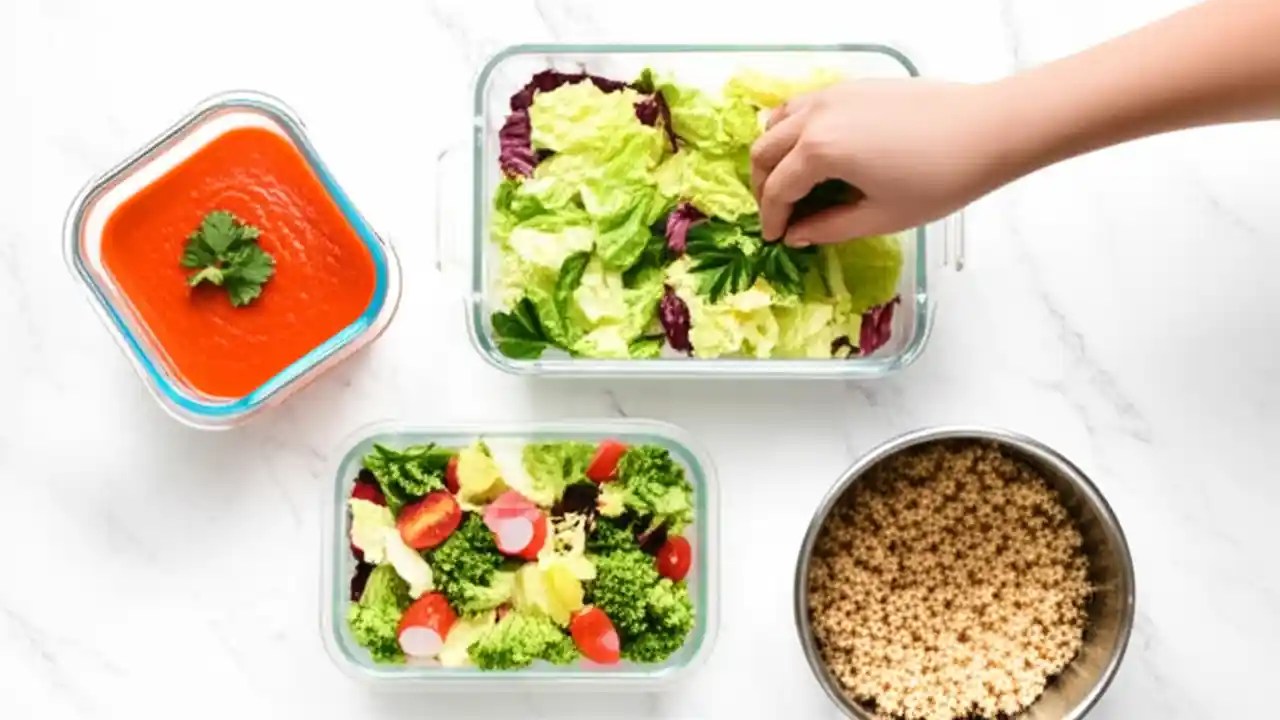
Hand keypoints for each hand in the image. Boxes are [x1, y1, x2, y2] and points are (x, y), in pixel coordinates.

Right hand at [751, 79, 1008, 244]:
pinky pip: (802, 104)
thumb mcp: (880, 217)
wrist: (987, 129)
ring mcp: (832, 95)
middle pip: (765, 151)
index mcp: (820, 151)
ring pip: (777, 122)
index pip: (777, 190)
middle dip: (764, 186)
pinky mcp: (851, 86)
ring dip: (773, 153)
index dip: (771, 219)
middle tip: (779, 214)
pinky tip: (812, 149)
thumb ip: (828, 228)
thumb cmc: (938, 180)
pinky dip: (793, 127)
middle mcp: (816, 117)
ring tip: (789, 180)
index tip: (774, 239)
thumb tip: (796, 234)